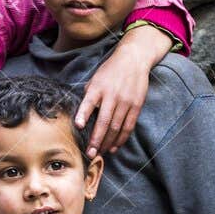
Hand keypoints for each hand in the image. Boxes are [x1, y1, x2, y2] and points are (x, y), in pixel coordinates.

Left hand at [76, 24, 172, 157]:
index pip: (89, 102)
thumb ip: (88, 95)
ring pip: (116, 128)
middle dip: (96, 140)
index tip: (78, 126)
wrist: (134, 59)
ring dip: (108, 143)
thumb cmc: (110, 71)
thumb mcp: (95, 78)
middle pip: (104, 122)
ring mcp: (126, 102)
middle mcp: (112, 96)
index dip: (83, 114)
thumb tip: (81, 114)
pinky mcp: (136, 106)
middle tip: (90, 154)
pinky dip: (121, 139)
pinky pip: (128, 126)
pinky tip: (114, 147)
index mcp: (98, 88)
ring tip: (100, 153)